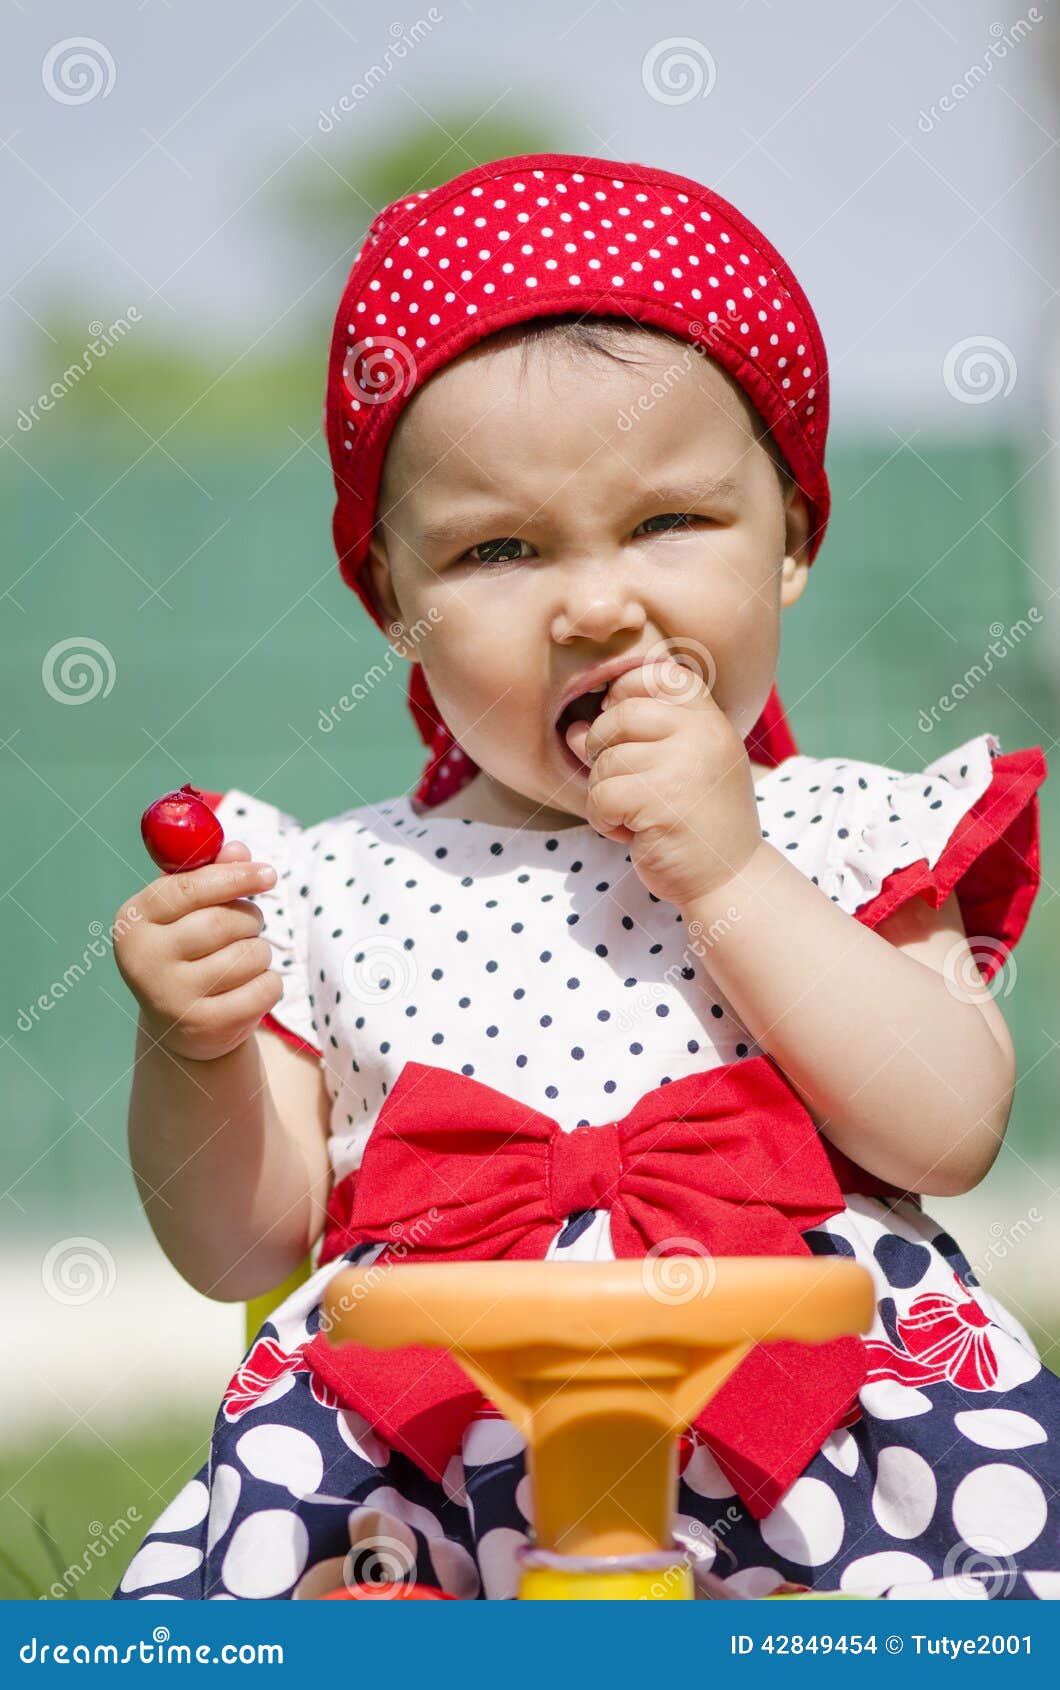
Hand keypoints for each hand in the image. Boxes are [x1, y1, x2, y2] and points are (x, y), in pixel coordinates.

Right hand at [113, 839, 283, 1061]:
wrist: (181, 1022)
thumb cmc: (189, 950)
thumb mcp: (191, 909)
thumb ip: (213, 874)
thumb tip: (238, 850)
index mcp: (133, 921)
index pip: (187, 888)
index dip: (233, 877)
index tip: (268, 873)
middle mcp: (143, 961)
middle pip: (222, 922)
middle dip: (250, 918)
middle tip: (249, 924)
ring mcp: (170, 997)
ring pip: (248, 956)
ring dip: (259, 952)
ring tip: (242, 959)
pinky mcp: (203, 1026)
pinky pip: (263, 988)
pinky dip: (268, 983)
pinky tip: (247, 989)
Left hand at [581, 658, 764, 907]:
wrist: (729, 879)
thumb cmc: (697, 822)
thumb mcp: (675, 770)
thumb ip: (630, 742)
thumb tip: (573, 730)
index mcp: (710, 720)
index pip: (659, 674)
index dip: (626, 694)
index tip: (623, 730)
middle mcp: (703, 734)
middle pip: (619, 715)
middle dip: (604, 750)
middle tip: (622, 784)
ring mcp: (684, 765)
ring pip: (606, 760)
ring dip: (606, 793)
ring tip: (636, 815)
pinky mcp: (661, 800)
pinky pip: (601, 796)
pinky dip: (604, 820)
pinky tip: (631, 834)